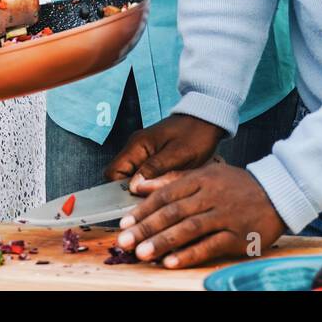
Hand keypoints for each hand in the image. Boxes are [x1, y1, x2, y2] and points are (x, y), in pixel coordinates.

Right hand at [105, 114, 224, 189]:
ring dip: (142, 188)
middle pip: (121, 177)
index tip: (135, 201)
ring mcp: (143, 152)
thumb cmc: (196, 134)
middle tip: (150, 202)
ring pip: (133, 177)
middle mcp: (136, 148)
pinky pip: (144, 174)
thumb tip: (133, 187)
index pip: (113, 172)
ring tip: (159, 197)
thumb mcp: (178, 154)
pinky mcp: (153, 156)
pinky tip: (164, 189)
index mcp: (137, 145)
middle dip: (131, 192)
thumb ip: (154, 169)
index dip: (119, 189)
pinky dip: (150, 183)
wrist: (208, 120)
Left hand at [115, 163, 286, 268]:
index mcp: (201, 179)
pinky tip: (172, 262)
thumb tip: (140, 185)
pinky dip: (190, 254)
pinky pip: (210, 245)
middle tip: (125, 241)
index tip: (124, 223)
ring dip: (163, 242)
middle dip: (146, 228)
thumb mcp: (206, 173)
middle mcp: (211, 195)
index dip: (143, 210)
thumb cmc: (237, 185)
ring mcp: (225, 215)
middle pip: (173, 212)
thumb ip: (172, 180)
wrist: (278, 192)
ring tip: (142, 253)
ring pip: (189, 228)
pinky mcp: (237, 235)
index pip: (166, 194)